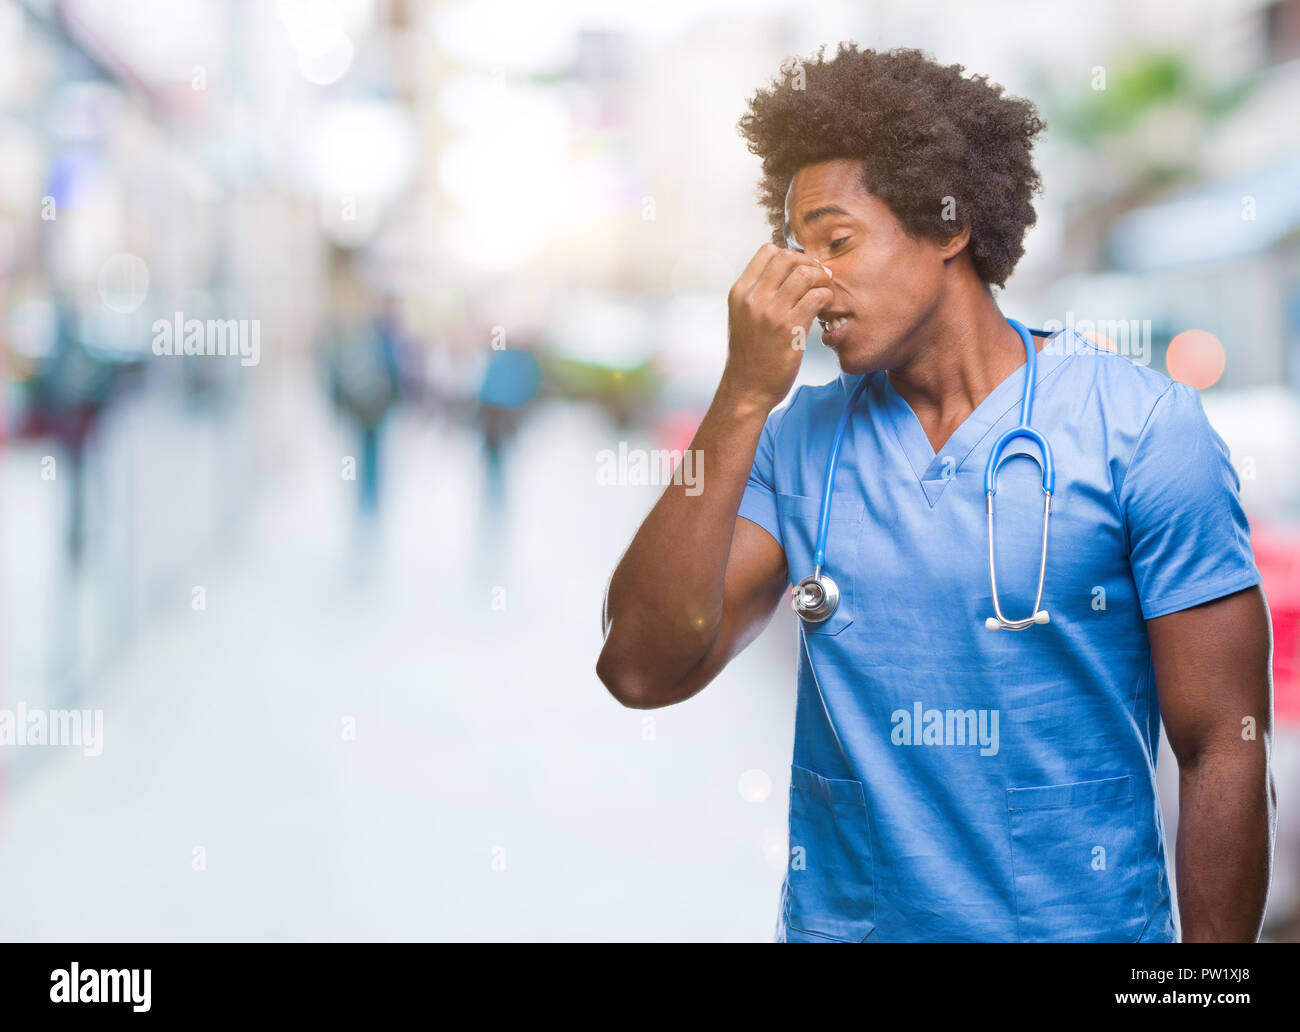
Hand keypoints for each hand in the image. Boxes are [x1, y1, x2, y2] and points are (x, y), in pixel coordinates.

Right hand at [722, 243, 832, 409]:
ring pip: (805, 274)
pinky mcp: (789, 329)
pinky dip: (826, 298)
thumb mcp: (741, 317)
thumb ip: (757, 294)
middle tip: (818, 279)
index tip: (801, 270)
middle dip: (809, 263)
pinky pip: (816, 297)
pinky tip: (824, 308)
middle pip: (788, 257)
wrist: (746, 389)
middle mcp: (752, 298)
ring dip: (821, 279)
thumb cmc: (749, 355)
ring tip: (824, 292)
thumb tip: (788, 272)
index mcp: (739, 292)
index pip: (768, 251)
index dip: (790, 255)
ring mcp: (770, 313)